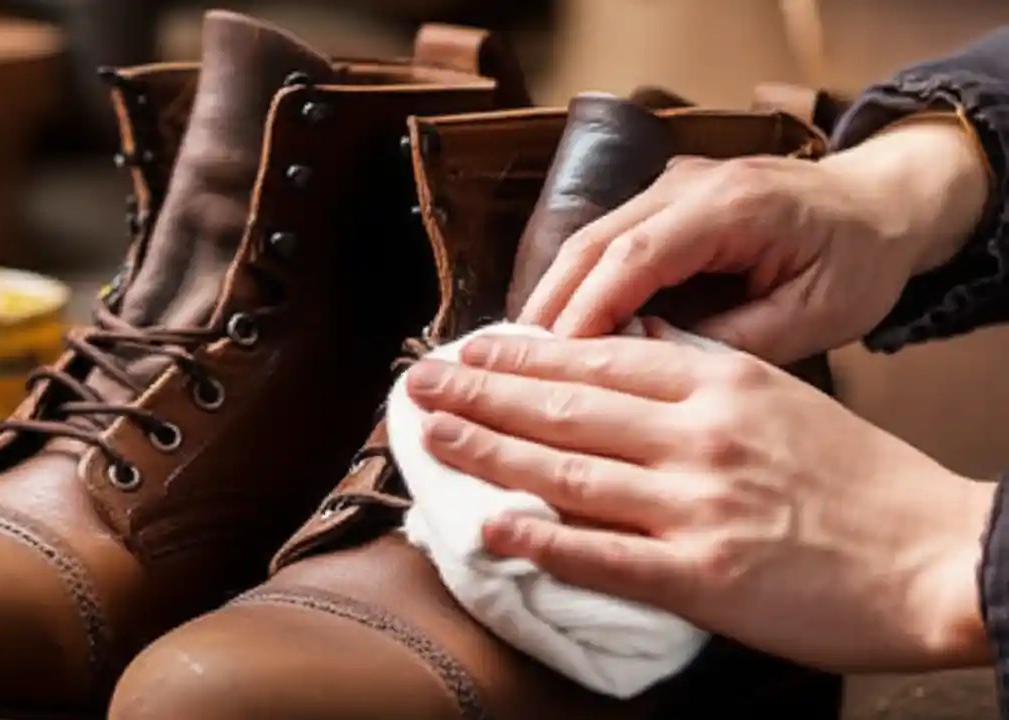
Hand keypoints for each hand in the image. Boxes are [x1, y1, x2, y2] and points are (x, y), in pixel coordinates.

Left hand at [405, 328, 993, 671]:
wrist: (939, 555)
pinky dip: (539, 539)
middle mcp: (698, 436)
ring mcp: (696, 505)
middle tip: (421, 381)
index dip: (522, 354)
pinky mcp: (702, 574)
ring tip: (433, 436)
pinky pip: (601, 554)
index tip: (470, 347)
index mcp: (719, 385)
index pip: (597, 360)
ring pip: (569, 471)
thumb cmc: (862, 481)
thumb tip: (622, 359)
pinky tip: (491, 527)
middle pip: (567, 407)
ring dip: (490, 451)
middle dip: (483, 392)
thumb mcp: (781, 399)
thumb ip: (698, 380)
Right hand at [520, 116, 989, 363]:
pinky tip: (555, 330)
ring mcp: (672, 185)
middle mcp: (690, 184)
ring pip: (589, 238)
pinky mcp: (663, 200)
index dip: (589, 309)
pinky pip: (605, 242)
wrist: (882, 204)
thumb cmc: (857, 262)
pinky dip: (575, 285)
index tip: (552, 361)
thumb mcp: (814, 317)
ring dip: (553, 294)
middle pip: (594, 240)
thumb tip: (650, 366)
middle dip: (549, 303)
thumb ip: (733, 342)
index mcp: (734, 205)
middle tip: (508, 363)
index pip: (637, 255)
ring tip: (519, 353)